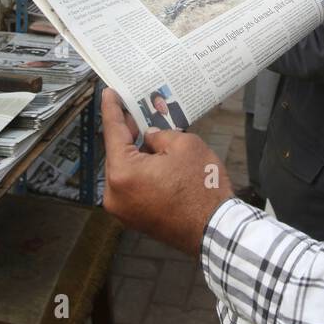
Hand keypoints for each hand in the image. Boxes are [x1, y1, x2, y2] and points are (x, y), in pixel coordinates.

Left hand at [101, 89, 231, 255]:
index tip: (108, 94)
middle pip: (117, 153)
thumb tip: (150, 138)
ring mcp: (123, 210)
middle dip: (127, 133)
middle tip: (135, 112)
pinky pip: (132, 187)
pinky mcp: (135, 219)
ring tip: (149, 134)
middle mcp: (115, 194)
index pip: (112, 132)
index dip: (112, 109)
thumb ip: (160, 136)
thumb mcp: (185, 145)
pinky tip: (154, 159)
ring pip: (125, 171)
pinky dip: (141, 172)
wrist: (216, 230)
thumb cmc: (202, 188)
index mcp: (122, 173)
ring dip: (136, 153)